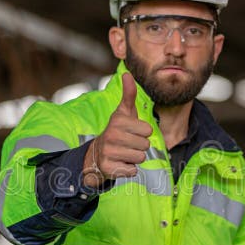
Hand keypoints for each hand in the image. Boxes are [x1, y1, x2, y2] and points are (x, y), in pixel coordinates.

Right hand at [83, 73, 152, 187]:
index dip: (143, 133)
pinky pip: (133, 171)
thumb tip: (127, 73)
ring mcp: (109, 152)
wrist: (96, 154)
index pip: (147, 130)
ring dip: (135, 158)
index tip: (132, 132)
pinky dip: (129, 169)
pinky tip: (120, 163)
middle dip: (139, 146)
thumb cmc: (117, 131)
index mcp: (117, 121)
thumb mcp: (123, 113)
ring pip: (140, 158)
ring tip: (124, 154)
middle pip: (145, 145)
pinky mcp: (109, 168)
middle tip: (127, 145)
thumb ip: (128, 94)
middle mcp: (111, 136)